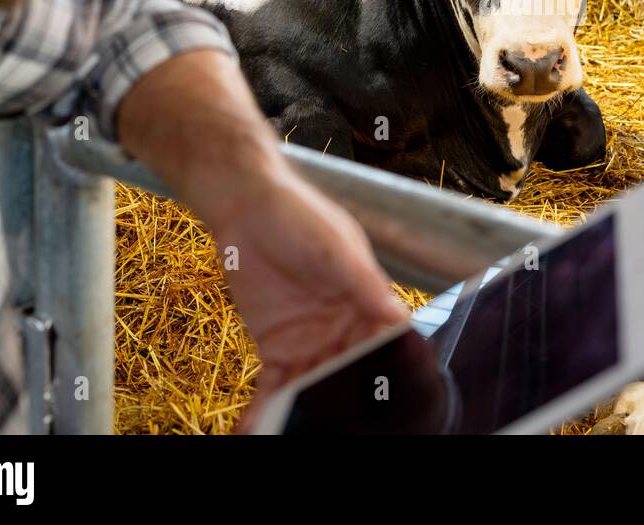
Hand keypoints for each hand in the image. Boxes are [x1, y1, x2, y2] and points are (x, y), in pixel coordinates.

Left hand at [207, 169, 408, 433]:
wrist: (245, 208)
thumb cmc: (299, 216)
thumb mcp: (335, 247)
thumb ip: (364, 283)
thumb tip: (398, 316)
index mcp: (368, 305)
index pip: (385, 345)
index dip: (386, 372)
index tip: (383, 399)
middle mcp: (345, 329)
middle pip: (350, 376)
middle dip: (346, 405)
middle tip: (340, 428)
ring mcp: (311, 343)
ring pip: (314, 389)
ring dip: (305, 415)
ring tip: (291, 436)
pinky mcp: (275, 349)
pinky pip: (275, 387)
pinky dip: (268, 411)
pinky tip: (260, 429)